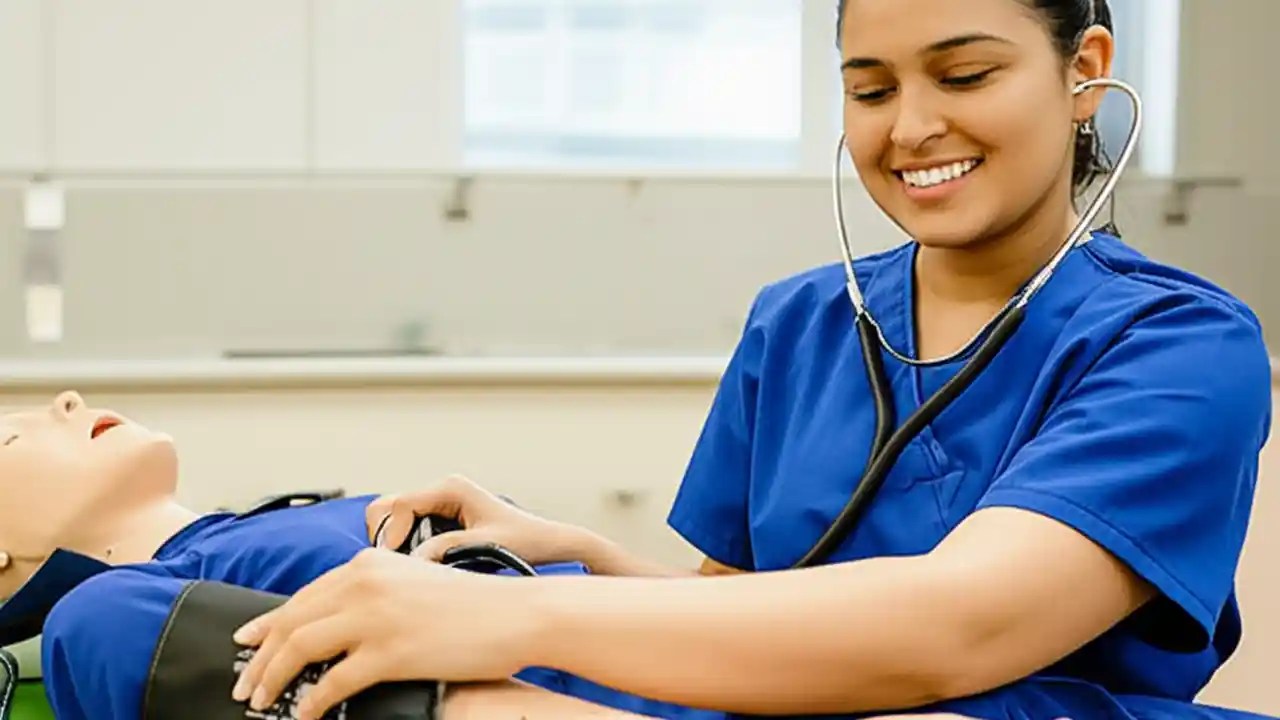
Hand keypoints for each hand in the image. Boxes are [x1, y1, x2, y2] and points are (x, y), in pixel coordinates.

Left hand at [230, 548, 538, 719]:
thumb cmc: (473, 604)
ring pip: (300, 649)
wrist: (515, 614)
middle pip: (291, 622)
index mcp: (369, 563)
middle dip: (260, 656)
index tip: (249, 643)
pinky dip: (310, 702)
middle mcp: (365, 582)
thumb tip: (338, 624)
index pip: (304, 596)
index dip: (269, 624)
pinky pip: (332, 682)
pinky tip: (303, 715)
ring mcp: (375, 616)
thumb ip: (375, 592)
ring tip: (263, 701)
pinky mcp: (390, 651)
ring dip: (273, 679)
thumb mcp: (414, 582)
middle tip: (245, 683)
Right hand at [366, 474, 586, 564]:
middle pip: (386, 508)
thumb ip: (444, 551)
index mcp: (451, 489)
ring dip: (392, 543)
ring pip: (391, 518)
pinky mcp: (438, 520)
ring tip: (409, 570)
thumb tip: (408, 565)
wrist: (549, 544)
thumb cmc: (525, 541)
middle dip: (385, 537)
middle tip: (397, 568)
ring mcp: (438, 504)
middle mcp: (441, 491)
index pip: (400, 505)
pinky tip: (419, 568)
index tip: (392, 564)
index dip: (389, 535)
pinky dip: (402, 547)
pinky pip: (404, 530)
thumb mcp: (484, 547)